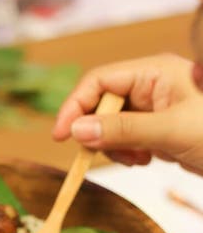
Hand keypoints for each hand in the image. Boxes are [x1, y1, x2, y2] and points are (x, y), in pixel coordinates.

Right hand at [52, 53, 202, 174]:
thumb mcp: (170, 132)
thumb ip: (123, 130)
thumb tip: (77, 131)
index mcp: (155, 71)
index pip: (100, 81)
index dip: (75, 106)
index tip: (62, 136)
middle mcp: (152, 84)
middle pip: (102, 103)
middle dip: (97, 131)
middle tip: (100, 155)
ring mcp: (155, 107)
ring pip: (111, 124)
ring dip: (113, 145)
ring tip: (136, 159)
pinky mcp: (158, 128)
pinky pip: (126, 137)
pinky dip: (126, 152)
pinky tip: (144, 160)